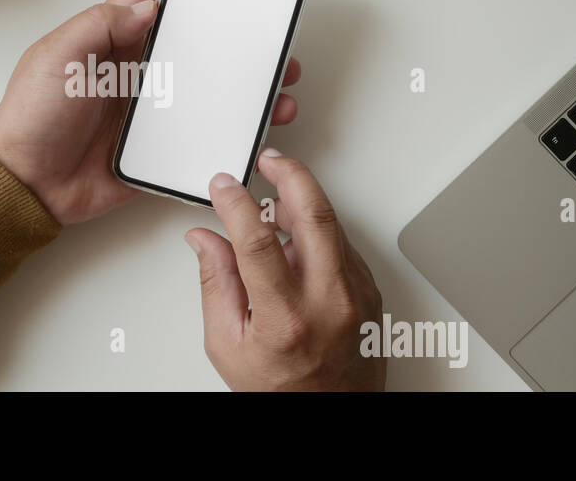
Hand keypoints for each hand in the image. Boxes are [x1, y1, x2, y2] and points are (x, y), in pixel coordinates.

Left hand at [0, 0, 301, 224]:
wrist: (25, 183)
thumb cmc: (30, 117)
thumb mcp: (57, 56)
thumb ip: (100, 25)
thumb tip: (149, 7)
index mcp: (108, 42)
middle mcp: (132, 72)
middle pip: (188, 43)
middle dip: (227, 36)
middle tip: (263, 34)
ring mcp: (146, 111)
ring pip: (203, 90)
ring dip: (238, 86)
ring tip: (275, 83)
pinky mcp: (154, 148)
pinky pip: (198, 136)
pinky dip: (226, 131)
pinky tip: (250, 129)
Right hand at [185, 149, 384, 390]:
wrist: (333, 416)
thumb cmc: (282, 391)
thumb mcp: (228, 345)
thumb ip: (215, 284)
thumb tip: (205, 238)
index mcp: (287, 319)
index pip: (259, 241)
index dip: (237, 204)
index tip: (222, 186)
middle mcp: (330, 302)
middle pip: (316, 214)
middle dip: (291, 174)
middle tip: (270, 159)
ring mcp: (357, 295)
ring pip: (333, 226)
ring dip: (304, 202)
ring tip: (276, 196)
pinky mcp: (371, 292)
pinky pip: (343, 246)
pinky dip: (318, 232)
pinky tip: (298, 238)